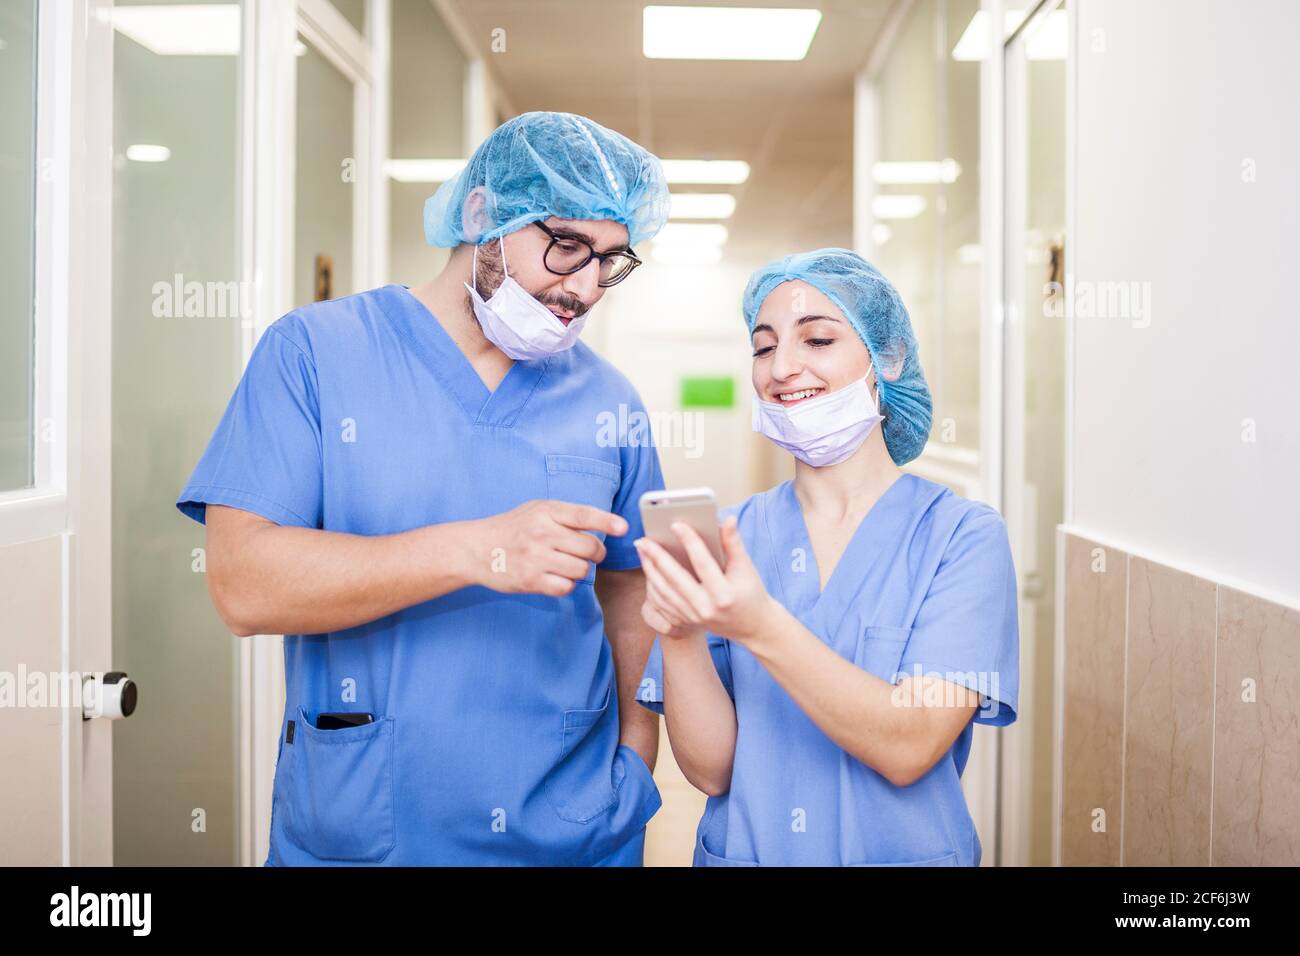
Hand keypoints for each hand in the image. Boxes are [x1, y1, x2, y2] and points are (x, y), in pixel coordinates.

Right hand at [470, 500, 626, 596]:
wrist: (476, 549)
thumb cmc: (512, 528)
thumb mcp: (536, 510)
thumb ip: (566, 515)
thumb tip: (604, 525)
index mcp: (546, 511)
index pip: (584, 515)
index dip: (607, 521)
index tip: (623, 528)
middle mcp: (542, 533)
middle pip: (590, 547)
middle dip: (596, 553)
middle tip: (590, 554)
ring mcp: (536, 558)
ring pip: (582, 569)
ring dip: (582, 570)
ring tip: (569, 565)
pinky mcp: (531, 580)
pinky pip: (566, 588)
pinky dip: (568, 585)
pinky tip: (557, 578)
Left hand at [633, 516, 773, 643]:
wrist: (752, 627)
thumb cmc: (751, 593)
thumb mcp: (746, 568)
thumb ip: (734, 543)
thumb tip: (728, 519)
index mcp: (724, 594)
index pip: (702, 563)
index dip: (689, 541)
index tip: (676, 524)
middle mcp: (706, 608)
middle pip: (675, 578)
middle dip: (656, 556)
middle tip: (643, 539)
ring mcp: (694, 617)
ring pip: (664, 591)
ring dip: (650, 570)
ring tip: (642, 551)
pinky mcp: (686, 621)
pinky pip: (662, 603)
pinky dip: (652, 585)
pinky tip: (647, 569)